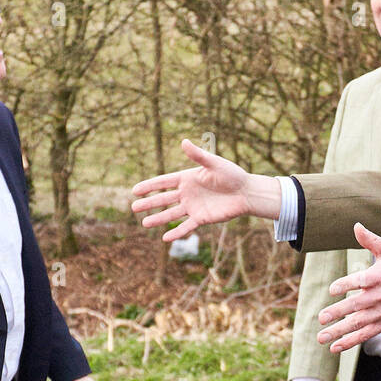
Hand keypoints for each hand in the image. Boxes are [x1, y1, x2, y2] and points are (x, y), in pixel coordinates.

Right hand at [131, 139, 281, 240]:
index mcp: (187, 178)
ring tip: (144, 223)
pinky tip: (165, 239)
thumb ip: (198, 155)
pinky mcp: (202, 218)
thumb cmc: (231, 174)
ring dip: (158, 219)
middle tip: (133, 207)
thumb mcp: (214, 163)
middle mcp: (187, 193)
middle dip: (149, 203)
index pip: (163, 182)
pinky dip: (177, 233)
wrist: (246, 192)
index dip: (149, 186)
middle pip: (163, 199)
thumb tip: (184, 141)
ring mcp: (193, 207)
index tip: (135, 190)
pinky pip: (186, 227)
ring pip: (171, 214)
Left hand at [318, 225, 380, 354]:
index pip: (360, 281)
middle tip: (321, 317)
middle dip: (338, 312)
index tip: (332, 289)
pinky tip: (335, 347)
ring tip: (321, 337)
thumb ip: (370, 240)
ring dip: (339, 331)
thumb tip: (356, 225)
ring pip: (358, 323)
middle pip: (356, 305)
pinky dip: (351, 341)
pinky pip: (366, 334)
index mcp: (380, 276)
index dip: (346, 284)